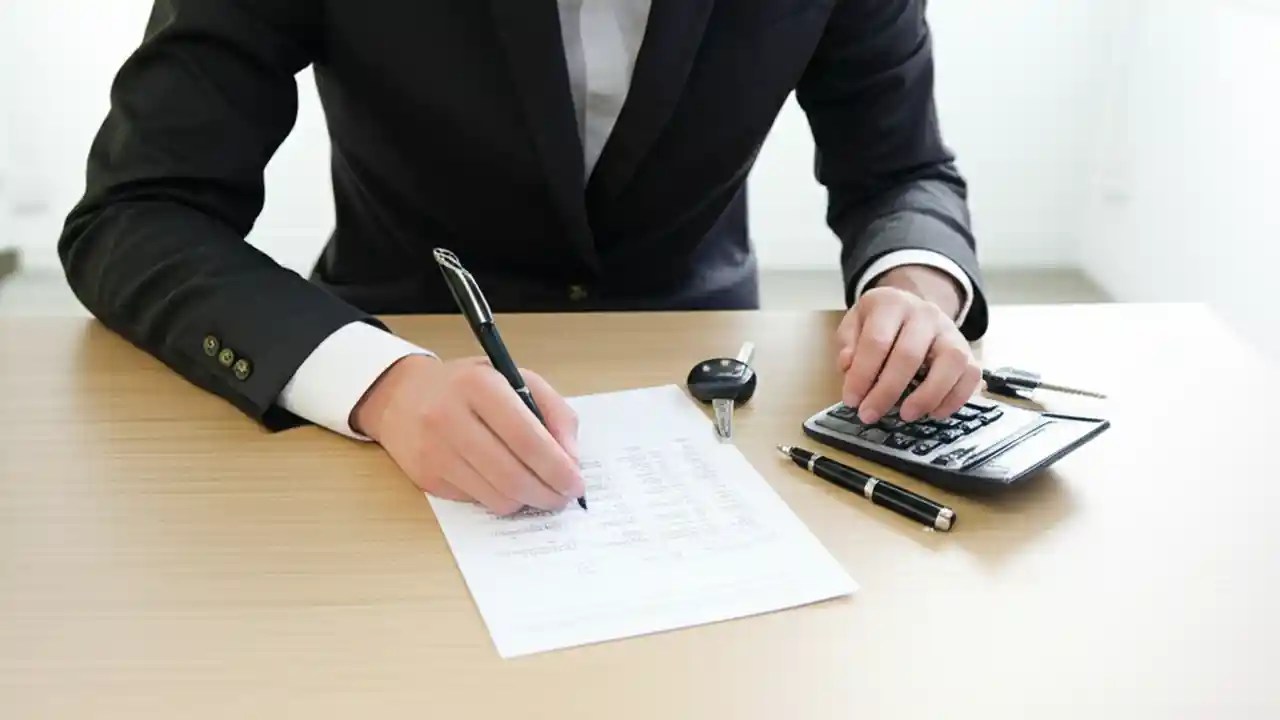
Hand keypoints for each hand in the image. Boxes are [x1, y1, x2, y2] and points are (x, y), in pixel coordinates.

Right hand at [351, 355, 582, 515]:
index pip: (527, 438)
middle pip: (512, 476)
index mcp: (480, 386)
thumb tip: (572, 461)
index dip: (558, 468)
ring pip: (496, 497)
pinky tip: (501, 481)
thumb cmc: (469, 387)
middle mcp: (451, 418)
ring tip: (538, 491)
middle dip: (547, 494)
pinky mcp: (426, 479)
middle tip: (563, 497)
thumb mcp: (515, 381)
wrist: (401, 395)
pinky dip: (499, 498)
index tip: (576, 483)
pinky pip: (477, 502)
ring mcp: (435, 452)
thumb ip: (554, 413)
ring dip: (526, 501)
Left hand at [836, 267, 979, 424]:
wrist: (913, 310)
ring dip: (927, 395)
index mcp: (892, 304)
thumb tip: (848, 366)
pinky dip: (954, 399)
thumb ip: (848, 344)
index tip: (851, 400)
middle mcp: (926, 314)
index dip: (862, 375)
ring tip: (906, 415)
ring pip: (949, 363)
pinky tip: (933, 413)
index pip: (877, 341)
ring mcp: (951, 332)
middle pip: (909, 355)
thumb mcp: (854, 325)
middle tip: (869, 415)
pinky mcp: (969, 351)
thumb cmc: (880, 324)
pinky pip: (971, 375)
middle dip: (887, 391)